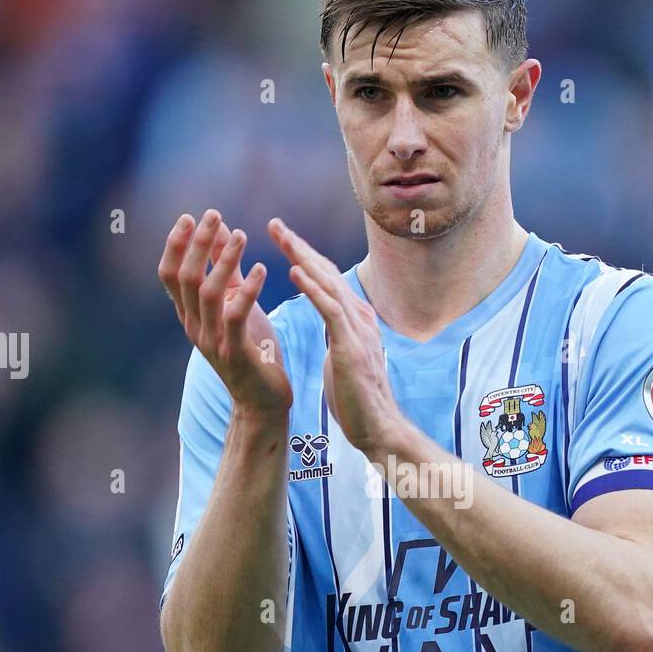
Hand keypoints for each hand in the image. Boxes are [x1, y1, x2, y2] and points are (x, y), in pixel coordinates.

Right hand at [158, 209, 291, 417]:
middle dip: (198, 243)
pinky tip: (262, 269)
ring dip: (224, 261)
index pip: (170, 276)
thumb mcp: (237, 304)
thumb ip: (228, 271)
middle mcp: (194, 327)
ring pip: (208, 293)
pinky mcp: (236, 354)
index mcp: (190, 315)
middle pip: (185, 278)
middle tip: (214, 215)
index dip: (175, 245)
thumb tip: (220, 232)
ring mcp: (212, 342)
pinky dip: (248, 290)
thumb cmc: (253, 349)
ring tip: (242, 234)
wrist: (262, 401)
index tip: (190, 217)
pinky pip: (236, 316)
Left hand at [268, 218, 405, 459]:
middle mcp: (359, 317)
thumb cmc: (358, 398)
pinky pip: (329, 310)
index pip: (326, 279)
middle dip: (299, 247)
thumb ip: (340, 334)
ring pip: (328, 283)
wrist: (377, 428)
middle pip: (326, 272)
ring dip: (302, 257)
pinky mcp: (351, 346)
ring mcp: (357, 330)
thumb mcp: (345, 356)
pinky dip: (312, 288)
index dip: (304, 256)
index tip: (281, 238)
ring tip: (280, 236)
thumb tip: (332, 323)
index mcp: (355, 319)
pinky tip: (293, 271)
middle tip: (274, 224)